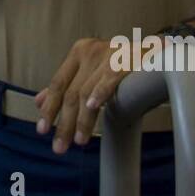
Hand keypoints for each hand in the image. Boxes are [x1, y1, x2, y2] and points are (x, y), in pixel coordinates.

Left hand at [34, 38, 130, 154]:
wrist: (156, 48)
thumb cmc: (121, 62)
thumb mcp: (91, 69)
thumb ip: (67, 84)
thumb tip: (38, 101)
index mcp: (78, 52)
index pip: (58, 83)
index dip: (50, 108)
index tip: (42, 130)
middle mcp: (90, 51)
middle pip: (71, 92)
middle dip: (64, 122)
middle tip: (59, 146)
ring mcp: (108, 54)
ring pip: (87, 91)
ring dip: (82, 119)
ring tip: (78, 141)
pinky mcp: (127, 59)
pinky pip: (110, 78)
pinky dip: (100, 92)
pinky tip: (93, 108)